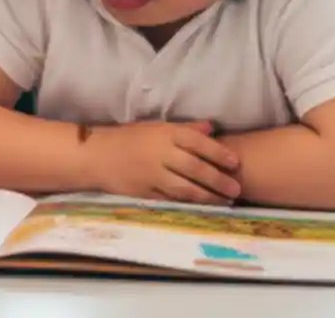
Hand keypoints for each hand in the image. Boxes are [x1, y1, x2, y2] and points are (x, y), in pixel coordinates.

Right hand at [83, 121, 241, 204]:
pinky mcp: (145, 192)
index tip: (236, 162)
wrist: (97, 155)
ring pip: (185, 188)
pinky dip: (189, 203)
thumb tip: (211, 128)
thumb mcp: (156, 127)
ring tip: (225, 201)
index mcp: (164, 134)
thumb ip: (184, 129)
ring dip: (208, 196)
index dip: (218, 153)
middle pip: (195, 168)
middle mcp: (160, 154)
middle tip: (237, 189)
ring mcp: (152, 175)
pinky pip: (171, 199)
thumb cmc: (129, 138)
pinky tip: (203, 207)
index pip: (197, 142)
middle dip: (218, 180)